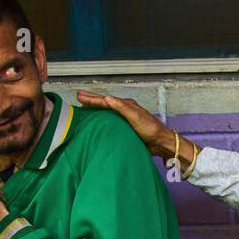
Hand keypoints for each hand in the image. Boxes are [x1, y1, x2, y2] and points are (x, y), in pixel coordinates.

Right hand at [76, 89, 193, 161]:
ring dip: (96, 107)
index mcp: (126, 105)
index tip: (79, 96)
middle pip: (105, 103)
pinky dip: (102, 117)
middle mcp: (125, 110)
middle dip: (92, 99)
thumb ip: (122, 107)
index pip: (105, 101)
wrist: (160, 142)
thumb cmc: (150, 129)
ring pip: (107, 111)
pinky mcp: (126, 127)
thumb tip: (107, 98)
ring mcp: (125, 118)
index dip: (92, 99)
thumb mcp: (135, 116)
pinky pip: (110, 120)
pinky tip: (98, 121)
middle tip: (78, 96)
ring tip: (85, 106)